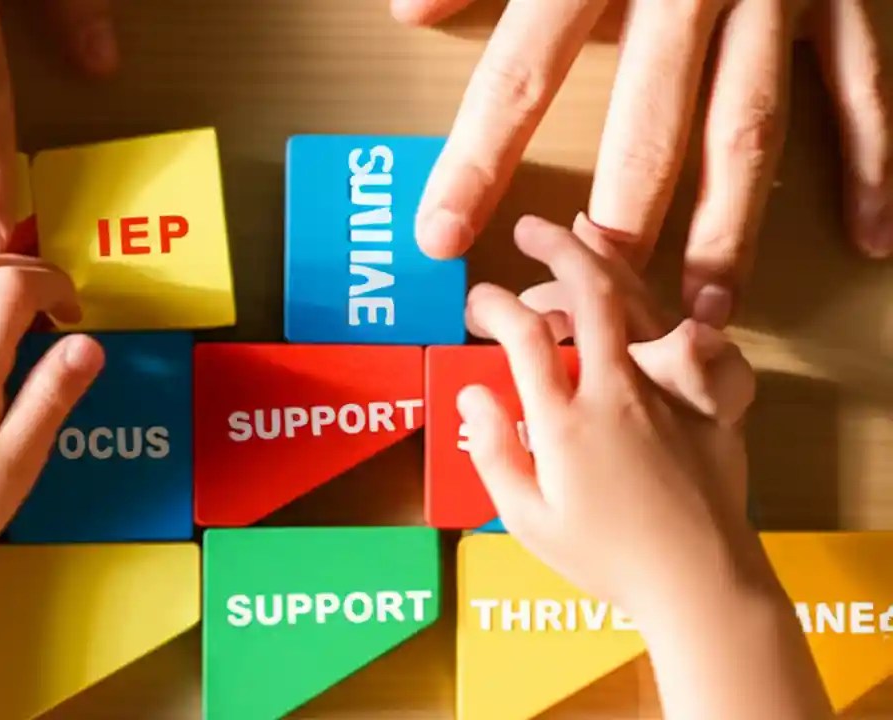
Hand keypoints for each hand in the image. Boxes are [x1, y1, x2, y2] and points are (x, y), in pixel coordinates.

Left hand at [396, 0, 892, 326]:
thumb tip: (407, 11)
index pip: (523, 74)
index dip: (478, 161)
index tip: (443, 237)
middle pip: (651, 119)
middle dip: (620, 217)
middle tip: (591, 303)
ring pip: (753, 124)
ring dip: (731, 225)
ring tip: (705, 312)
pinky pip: (861, 85)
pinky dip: (871, 161)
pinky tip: (871, 236)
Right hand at [459, 215, 761, 620]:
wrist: (699, 584)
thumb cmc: (606, 560)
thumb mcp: (527, 519)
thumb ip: (494, 450)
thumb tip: (470, 393)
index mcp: (566, 422)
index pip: (523, 336)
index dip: (494, 305)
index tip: (476, 301)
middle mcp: (619, 392)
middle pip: (591, 294)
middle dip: (557, 249)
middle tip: (529, 229)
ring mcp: (671, 393)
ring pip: (642, 303)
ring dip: (609, 261)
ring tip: (583, 234)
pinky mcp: (712, 404)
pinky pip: (703, 341)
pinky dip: (678, 309)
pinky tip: (657, 300)